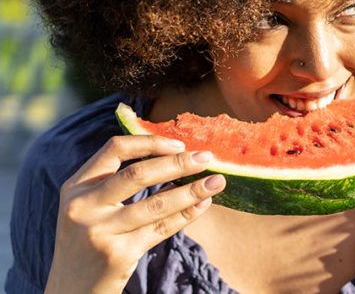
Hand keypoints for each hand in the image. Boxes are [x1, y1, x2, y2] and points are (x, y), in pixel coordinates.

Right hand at [45, 135, 225, 293]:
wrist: (70, 291)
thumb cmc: (88, 241)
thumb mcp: (89, 208)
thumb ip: (116, 184)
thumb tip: (175, 158)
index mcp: (75, 187)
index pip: (114, 149)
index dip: (149, 142)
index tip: (179, 143)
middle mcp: (82, 206)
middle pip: (138, 174)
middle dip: (178, 163)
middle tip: (207, 157)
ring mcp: (99, 232)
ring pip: (156, 203)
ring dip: (191, 190)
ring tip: (217, 182)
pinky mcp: (118, 254)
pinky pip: (161, 229)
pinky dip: (186, 214)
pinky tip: (203, 204)